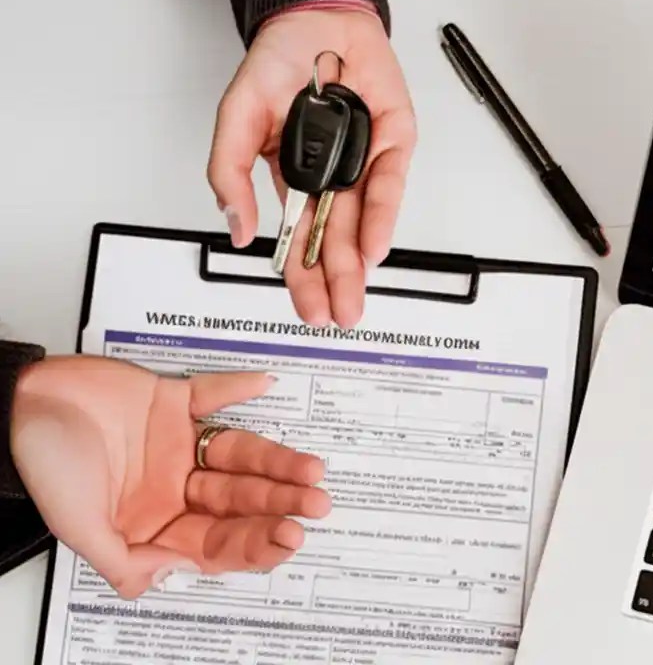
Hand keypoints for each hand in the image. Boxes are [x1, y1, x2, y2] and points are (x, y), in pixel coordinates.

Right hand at [10, 356, 331, 598]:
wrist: (20, 402)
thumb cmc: (40, 460)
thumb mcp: (77, 524)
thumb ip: (121, 557)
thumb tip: (161, 576)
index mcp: (152, 522)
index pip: (216, 542)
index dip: (254, 543)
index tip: (287, 538)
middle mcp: (171, 487)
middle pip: (238, 500)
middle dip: (279, 504)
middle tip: (315, 503)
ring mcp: (176, 445)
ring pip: (240, 456)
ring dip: (276, 461)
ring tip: (309, 468)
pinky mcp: (171, 401)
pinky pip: (213, 394)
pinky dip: (238, 388)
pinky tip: (265, 384)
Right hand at [207, 6, 416, 328]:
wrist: (316, 18)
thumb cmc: (279, 62)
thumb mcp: (236, 117)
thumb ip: (229, 173)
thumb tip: (236, 228)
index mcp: (292, 178)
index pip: (297, 237)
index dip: (300, 275)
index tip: (306, 309)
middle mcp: (331, 177)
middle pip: (332, 240)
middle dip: (333, 283)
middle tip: (336, 318)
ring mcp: (362, 164)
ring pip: (362, 223)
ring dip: (358, 263)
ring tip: (354, 298)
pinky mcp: (392, 145)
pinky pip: (387, 186)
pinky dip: (380, 217)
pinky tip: (373, 248)